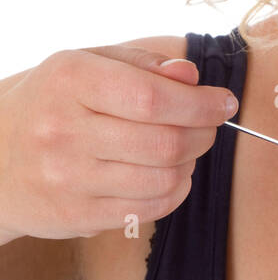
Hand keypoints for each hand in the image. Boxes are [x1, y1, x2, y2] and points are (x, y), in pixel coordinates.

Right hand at [0, 43, 234, 240]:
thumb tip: (190, 74)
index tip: (224, 102)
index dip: (200, 103)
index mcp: (70, 80)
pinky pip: (147, 209)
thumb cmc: (51, 102)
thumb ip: (141, 63)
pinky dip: (173, 193)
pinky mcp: (74, 215)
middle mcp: (63, 130)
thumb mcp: (85, 64)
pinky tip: (170, 175)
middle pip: (164, 142)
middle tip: (209, 125)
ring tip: (185, 149)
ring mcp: (66, 178)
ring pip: (161, 179)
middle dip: (203, 133)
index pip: (152, 97)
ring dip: (190, 164)